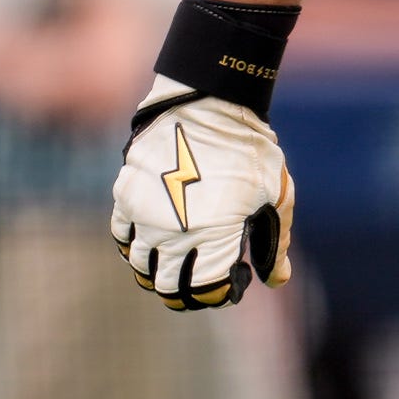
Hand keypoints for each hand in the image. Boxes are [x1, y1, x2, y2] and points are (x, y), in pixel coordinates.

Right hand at [112, 80, 296, 307]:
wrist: (209, 105)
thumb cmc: (250, 154)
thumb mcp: (276, 199)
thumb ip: (275, 244)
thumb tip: (276, 280)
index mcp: (213, 238)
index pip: (207, 292)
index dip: (224, 293)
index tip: (236, 279)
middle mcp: (172, 233)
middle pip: (169, 287)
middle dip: (190, 290)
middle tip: (207, 277)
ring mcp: (144, 214)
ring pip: (141, 267)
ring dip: (161, 271)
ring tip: (182, 260)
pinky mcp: (126, 195)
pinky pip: (122, 236)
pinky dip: (136, 245)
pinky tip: (158, 239)